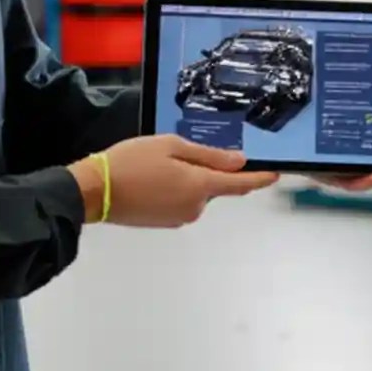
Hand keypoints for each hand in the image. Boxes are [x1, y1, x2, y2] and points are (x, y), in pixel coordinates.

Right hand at [70, 135, 279, 227]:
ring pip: (196, 193)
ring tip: (155, 165)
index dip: (260, 178)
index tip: (275, 174)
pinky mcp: (167, 223)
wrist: (96, 191)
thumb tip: (239, 161)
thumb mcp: (171, 147)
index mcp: (200, 186)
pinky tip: (151, 180)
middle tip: (175, 152)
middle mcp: (196, 207)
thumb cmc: (131, 163)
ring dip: (186, 179)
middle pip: (215, 186)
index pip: (240, 183)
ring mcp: (181, 218)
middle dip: (205, 169)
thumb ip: (209, 156)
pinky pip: (181, 202)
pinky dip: (174, 190)